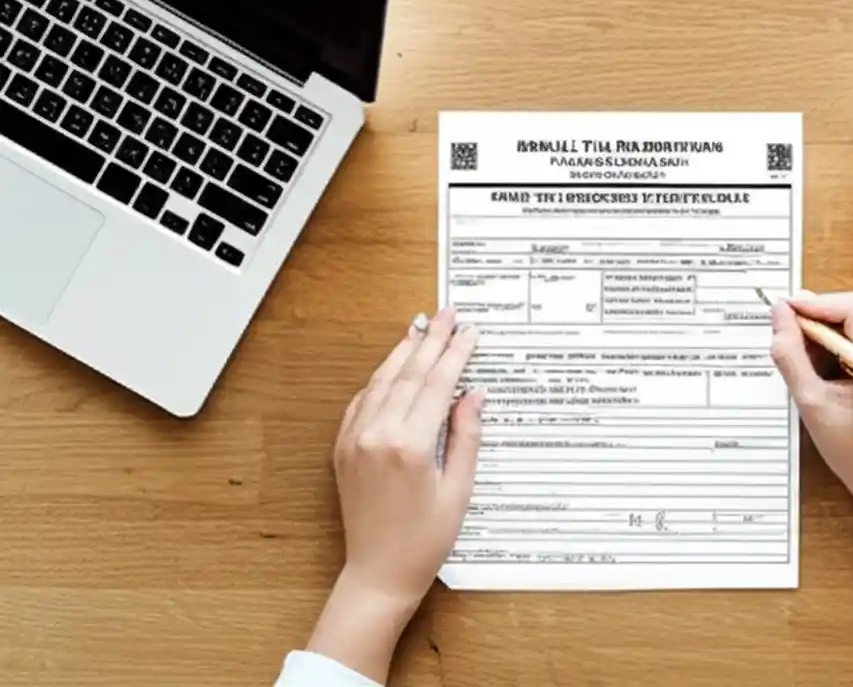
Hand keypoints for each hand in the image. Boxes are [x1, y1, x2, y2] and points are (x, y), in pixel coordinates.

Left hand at [306, 310, 483, 682]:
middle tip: (448, 315)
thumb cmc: (424, 540)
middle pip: (408, 375)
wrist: (379, 572)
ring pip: (381, 382)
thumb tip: (474, 394)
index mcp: (410, 446)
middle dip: (431, 342)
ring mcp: (355, 440)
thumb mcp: (459, 489)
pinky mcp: (343, 448)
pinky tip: (394, 366)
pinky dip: (380, 379)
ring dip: (403, 352)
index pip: (437, 385)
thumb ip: (466, 436)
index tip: (469, 332)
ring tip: (422, 328)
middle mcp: (376, 436)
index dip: (455, 355)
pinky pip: (362, 401)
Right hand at [769, 291, 852, 505]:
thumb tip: (779, 316)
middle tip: (788, 331)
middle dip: (820, 315)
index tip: (784, 311)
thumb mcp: (813, 403)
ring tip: (803, 352)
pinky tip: (822, 362)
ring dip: (829, 328)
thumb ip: (791, 356)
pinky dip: (841, 341)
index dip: (816, 304)